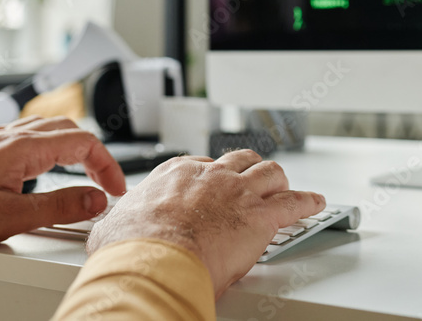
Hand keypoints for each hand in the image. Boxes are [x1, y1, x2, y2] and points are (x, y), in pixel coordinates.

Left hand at [0, 117, 124, 263]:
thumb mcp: (8, 218)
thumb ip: (57, 206)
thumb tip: (95, 199)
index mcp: (20, 147)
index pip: (82, 142)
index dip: (106, 164)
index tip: (115, 189)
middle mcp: (8, 136)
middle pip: (69, 129)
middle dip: (94, 154)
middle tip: (105, 183)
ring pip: (48, 129)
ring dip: (73, 148)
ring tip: (83, 175)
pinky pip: (28, 136)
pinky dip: (50, 148)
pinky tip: (45, 169)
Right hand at [87, 149, 325, 296]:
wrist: (154, 261)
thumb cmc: (132, 249)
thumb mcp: (114, 226)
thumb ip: (119, 221)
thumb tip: (107, 227)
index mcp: (176, 174)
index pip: (201, 166)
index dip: (210, 176)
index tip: (213, 184)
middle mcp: (211, 176)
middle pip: (240, 161)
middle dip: (248, 168)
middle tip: (254, 178)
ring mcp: (238, 193)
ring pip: (269, 172)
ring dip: (279, 180)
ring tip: (286, 186)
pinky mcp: (260, 217)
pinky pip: (293, 203)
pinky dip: (307, 202)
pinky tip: (315, 203)